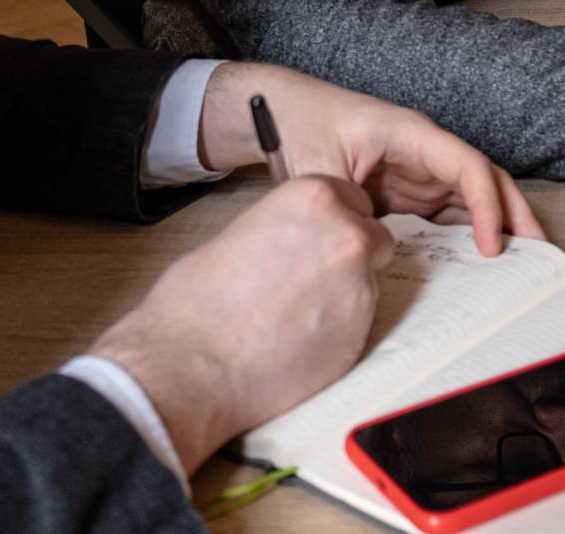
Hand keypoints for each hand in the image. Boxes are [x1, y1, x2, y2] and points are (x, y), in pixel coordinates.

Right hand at [92, 174, 395, 471]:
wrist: (191, 367)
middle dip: (350, 256)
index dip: (337, 221)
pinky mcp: (362, 336)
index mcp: (313, 198)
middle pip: (373, 239)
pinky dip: (340, 330)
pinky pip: (361, 325)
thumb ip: (282, 230)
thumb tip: (291, 241)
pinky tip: (300, 340)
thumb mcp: (237, 234)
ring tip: (296, 315)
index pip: (354, 199)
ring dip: (345, 294)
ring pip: (369, 284)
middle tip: (312, 279)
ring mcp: (360, 287)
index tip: (321, 238)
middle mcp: (347, 235)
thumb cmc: (196, 304)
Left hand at [199, 62, 543, 255]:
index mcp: (410, 133)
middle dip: (516, 214)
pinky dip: (469, 234)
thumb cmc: (300, 126)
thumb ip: (343, 207)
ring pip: (472, 196)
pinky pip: (448, 211)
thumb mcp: (316, 169)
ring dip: (499, 225)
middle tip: (541, 255)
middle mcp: (424, 149)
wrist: (280, 112)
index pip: (467, 166)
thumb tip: (373, 248)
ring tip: (523, 264)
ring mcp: (419, 168)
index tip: (493, 247)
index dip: (487, 206)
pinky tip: (480, 263)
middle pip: (484, 178)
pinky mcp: (409, 187)